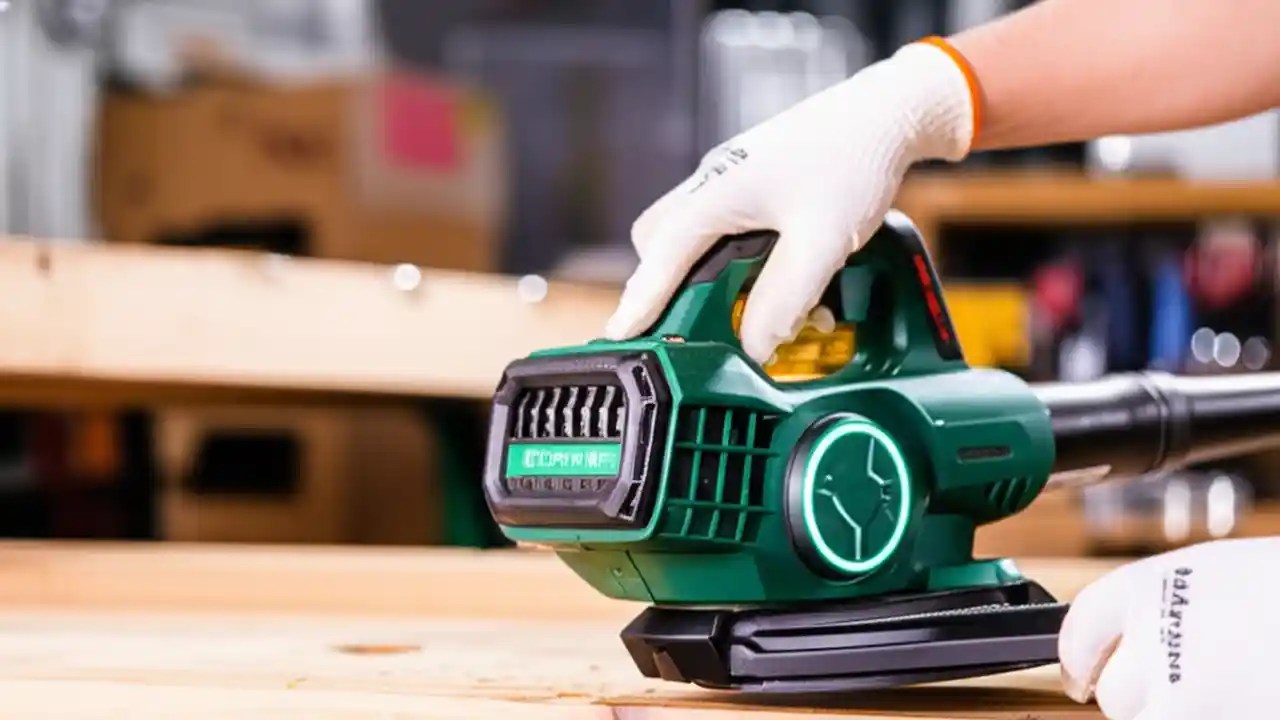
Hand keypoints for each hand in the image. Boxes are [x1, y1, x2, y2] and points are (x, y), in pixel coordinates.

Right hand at [603, 38, 978, 363]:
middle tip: (685, 326)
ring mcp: (731, 178)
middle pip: (661, 244)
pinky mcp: (752, 181)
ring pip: (692, 235)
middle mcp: (713, 182)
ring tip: (746, 310)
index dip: (640, 302)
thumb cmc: (853, 163)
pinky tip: (778, 278)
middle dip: (669, 286)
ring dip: (710, 276)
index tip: (618, 336)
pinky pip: (724, 226)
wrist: (887, 113)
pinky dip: (737, 260)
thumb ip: (783, 299)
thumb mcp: (821, 243)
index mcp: (718, 193)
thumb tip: (754, 347)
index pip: (661, 257)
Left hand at [1059, 537, 1279, 718]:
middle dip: (1138, 699)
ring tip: (1225, 687)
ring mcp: (1183, 695)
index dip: (1077, 657)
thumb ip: (1159, 607)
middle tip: (1176, 689)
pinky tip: (1242, 701)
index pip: (1081, 628)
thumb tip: (1127, 643)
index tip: (1079, 676)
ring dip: (1171, 713)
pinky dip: (1209, 716)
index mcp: (1145, 588)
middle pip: (1115, 694)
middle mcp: (1153, 641)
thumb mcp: (1213, 575)